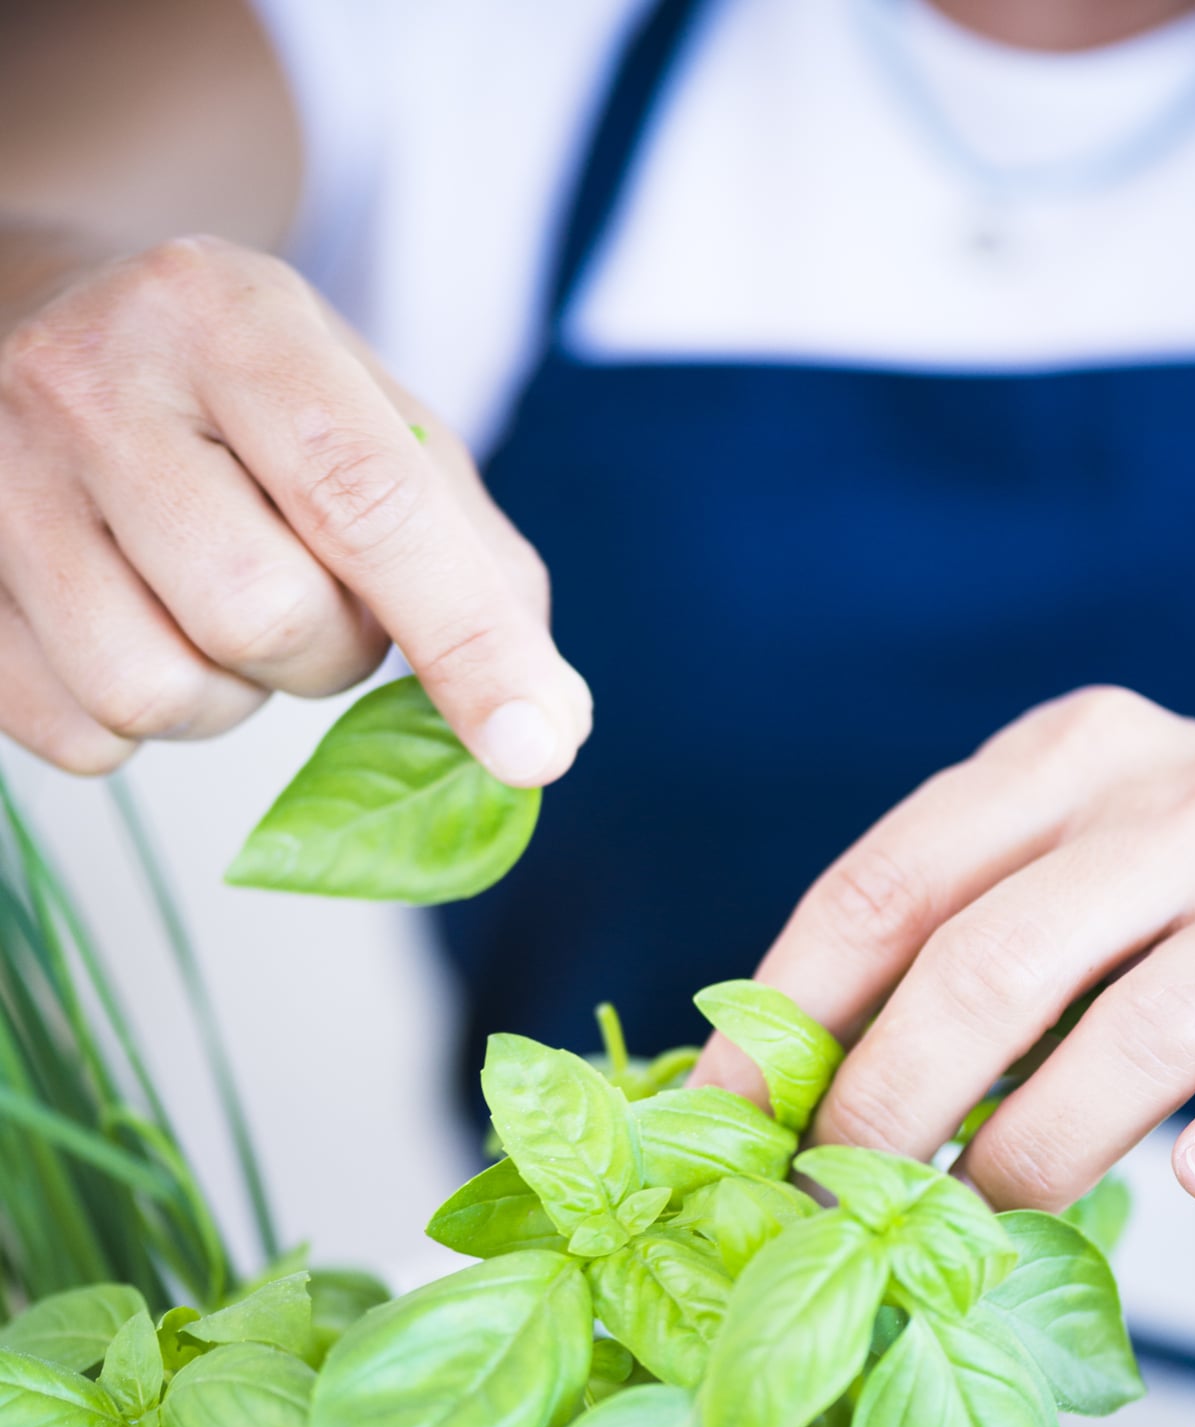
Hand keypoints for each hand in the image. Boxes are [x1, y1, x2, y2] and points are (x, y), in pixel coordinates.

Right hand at [0, 236, 589, 781]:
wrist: (35, 330)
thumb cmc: (238, 400)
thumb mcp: (371, 421)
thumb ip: (473, 560)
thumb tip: (549, 728)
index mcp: (229, 315)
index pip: (369, 501)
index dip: (466, 641)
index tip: (536, 749)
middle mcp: (91, 379)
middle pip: (262, 615)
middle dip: (324, 652)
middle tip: (309, 598)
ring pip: (159, 694)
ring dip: (229, 696)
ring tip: (214, 612)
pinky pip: (82, 738)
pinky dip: (137, 726)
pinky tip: (137, 632)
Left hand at [695, 687, 1194, 1209]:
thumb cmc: (1174, 912)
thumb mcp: (1052, 877)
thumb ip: (931, 945)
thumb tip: (749, 1090)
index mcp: (1070, 755)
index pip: (889, 885)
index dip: (785, 1017)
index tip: (720, 1125)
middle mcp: (1186, 803)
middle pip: (992, 963)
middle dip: (887, 1106)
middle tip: (832, 1208)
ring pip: (1140, 1034)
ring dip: (1027, 1157)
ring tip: (962, 1236)